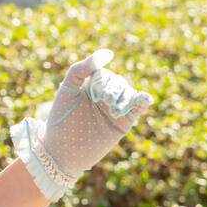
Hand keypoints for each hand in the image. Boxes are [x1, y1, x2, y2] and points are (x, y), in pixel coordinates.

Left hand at [11, 48, 153, 201]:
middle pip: (117, 81)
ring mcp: (114, 108)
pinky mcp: (124, 122)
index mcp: (88, 84)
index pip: (102, 72)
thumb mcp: (67, 90)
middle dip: (112, 90)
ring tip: (113, 111)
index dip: (100, 81)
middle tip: (103, 102)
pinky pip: (138, 107)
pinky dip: (143, 100)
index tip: (94, 95)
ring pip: (127, 93)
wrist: (62, 153)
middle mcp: (103, 94)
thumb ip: (81, 69)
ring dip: (123, 99)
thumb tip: (108, 52)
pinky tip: (145, 98)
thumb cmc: (60, 120)